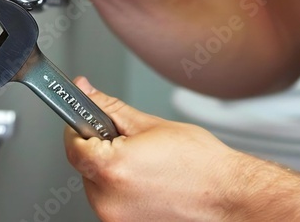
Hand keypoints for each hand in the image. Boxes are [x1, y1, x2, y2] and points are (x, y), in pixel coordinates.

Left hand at [64, 77, 246, 221]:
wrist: (227, 195)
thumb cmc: (199, 163)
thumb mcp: (151, 124)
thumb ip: (110, 107)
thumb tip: (84, 91)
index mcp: (110, 168)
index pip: (72, 144)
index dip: (80, 128)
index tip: (89, 120)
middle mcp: (106, 199)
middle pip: (85, 166)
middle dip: (102, 150)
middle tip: (133, 144)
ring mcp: (114, 219)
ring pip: (98, 185)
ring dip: (113, 172)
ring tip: (148, 166)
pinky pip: (113, 202)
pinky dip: (124, 190)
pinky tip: (150, 183)